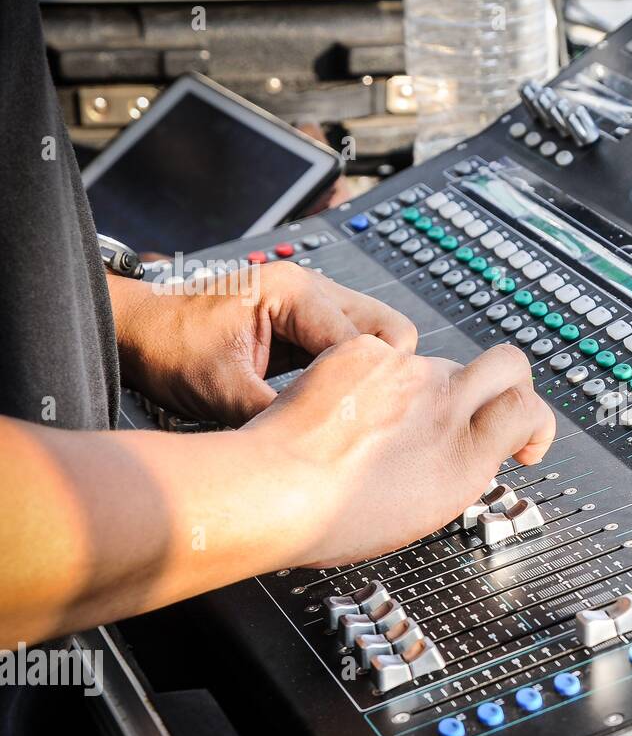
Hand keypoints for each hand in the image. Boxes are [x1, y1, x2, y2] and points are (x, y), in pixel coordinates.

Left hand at [112, 262, 417, 425]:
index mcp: (295, 293)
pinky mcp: (305, 319)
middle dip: (382, 374)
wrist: (136, 329)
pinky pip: (349, 344)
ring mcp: (311, 300)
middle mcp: (311, 287)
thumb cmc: (168, 347)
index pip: (366, 344)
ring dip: (365, 373)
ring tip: (343, 410)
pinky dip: (347, 372)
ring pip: (377, 335)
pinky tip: (327, 401)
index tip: (361, 427)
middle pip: (391, 329)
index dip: (368, 388)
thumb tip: (322, 448)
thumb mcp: (224, 392)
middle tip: (358, 413)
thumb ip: (280, 414)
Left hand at [244, 338, 555, 567]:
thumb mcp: (422, 513)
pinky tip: (351, 408)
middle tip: (493, 402)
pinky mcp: (366, 352)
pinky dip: (377, 377)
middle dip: (511, 380)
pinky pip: (386, 355)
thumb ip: (458, 472)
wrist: (271, 492)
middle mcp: (445, 409)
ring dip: (431, 387)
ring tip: (389, 425)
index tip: (522, 434)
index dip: (534, 422)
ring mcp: (407, 374)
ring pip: (440, 365)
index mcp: (465, 460)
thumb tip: (474, 451)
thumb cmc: (332, 519)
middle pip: (508, 365)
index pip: (530, 411)